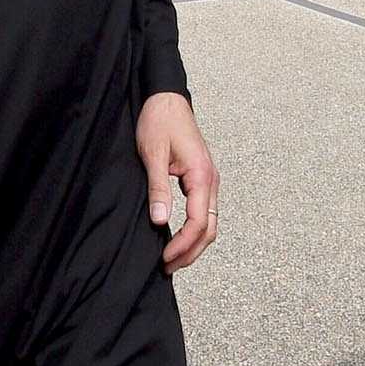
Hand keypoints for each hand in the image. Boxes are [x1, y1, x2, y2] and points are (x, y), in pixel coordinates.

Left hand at [137, 91, 220, 271]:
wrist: (166, 98)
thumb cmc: (159, 120)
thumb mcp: (153, 155)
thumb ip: (158, 188)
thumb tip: (160, 221)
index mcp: (202, 175)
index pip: (199, 223)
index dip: (183, 245)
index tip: (164, 258)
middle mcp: (211, 180)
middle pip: (209, 228)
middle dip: (191, 252)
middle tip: (167, 267)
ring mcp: (209, 180)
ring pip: (209, 222)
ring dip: (193, 243)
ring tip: (172, 258)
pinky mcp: (201, 178)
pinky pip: (204, 211)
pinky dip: (194, 230)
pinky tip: (177, 237)